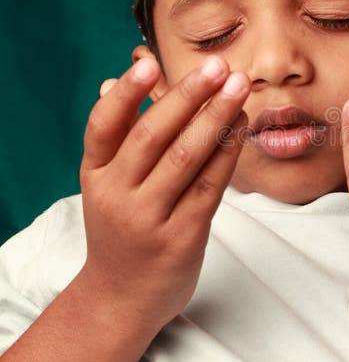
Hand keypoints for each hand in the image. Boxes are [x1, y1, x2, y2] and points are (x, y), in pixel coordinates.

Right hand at [79, 56, 249, 334]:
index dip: (125, 94)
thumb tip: (111, 80)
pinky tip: (240, 125)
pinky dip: (226, 152)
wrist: (121, 299)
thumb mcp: (107, 185)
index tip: (148, 62)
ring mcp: (148, 220)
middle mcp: (116, 196)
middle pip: (152, 136)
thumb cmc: (121, 230)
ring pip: (185, 158)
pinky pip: (209, 186)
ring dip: (215, 118)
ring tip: (238, 87)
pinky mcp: (182, 238)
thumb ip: (117, 136)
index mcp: (94, 176)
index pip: (103, 127)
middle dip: (188, 96)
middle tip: (218, 66)